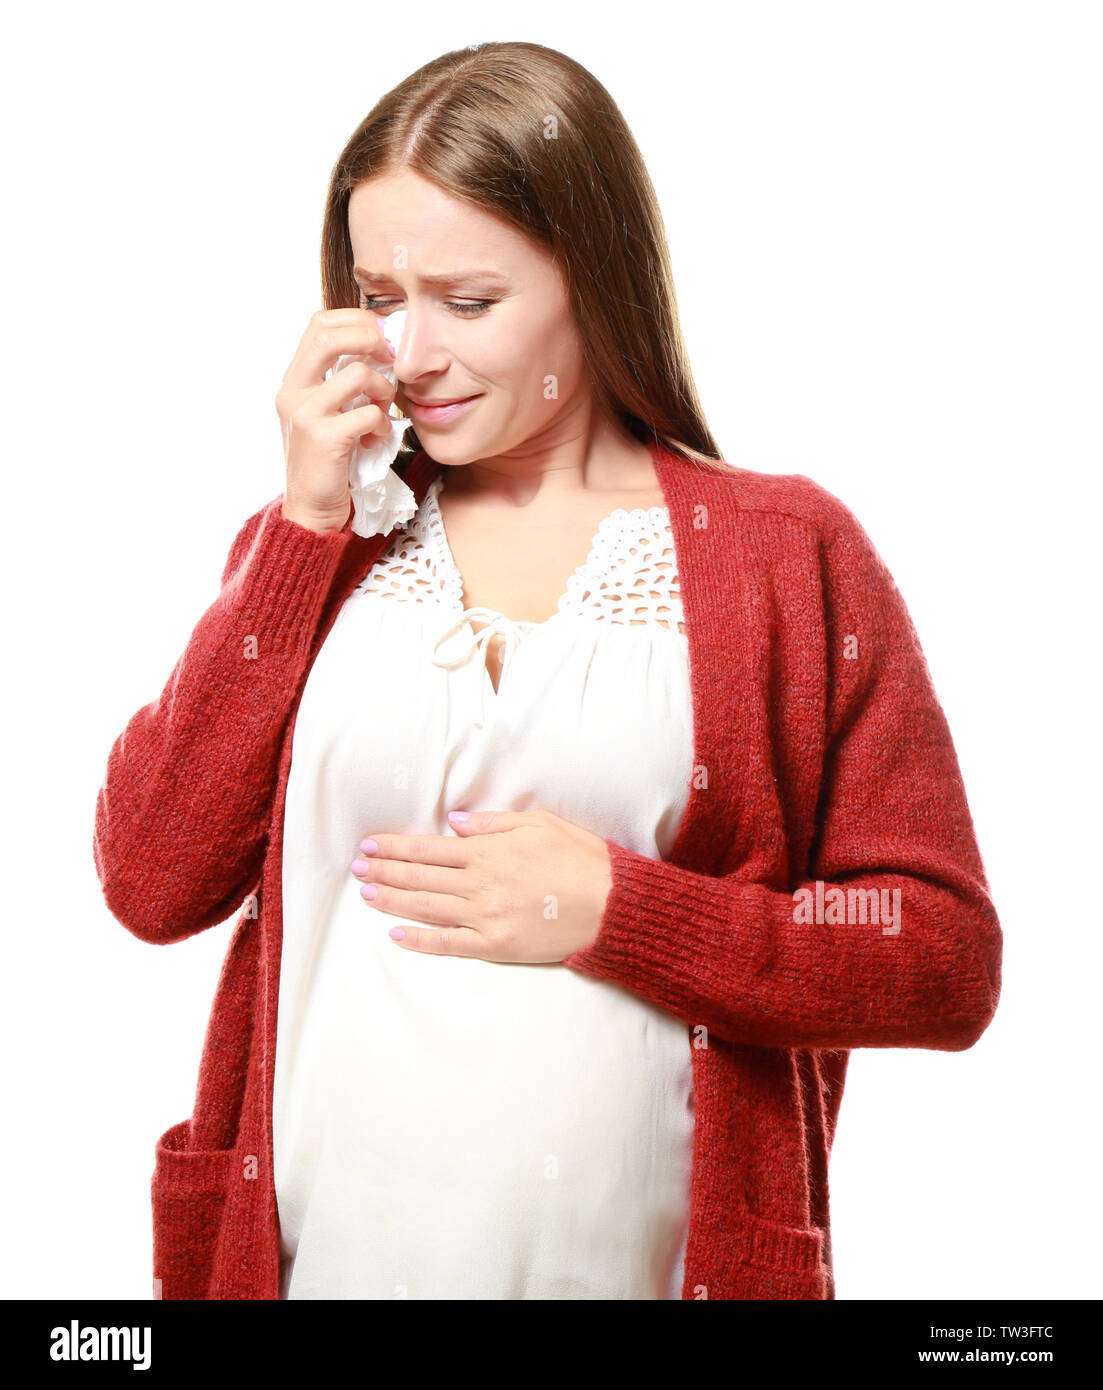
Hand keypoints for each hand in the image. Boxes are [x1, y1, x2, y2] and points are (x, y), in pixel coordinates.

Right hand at [276, 307, 397, 529]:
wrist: (312, 509)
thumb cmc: (330, 460)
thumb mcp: (330, 412)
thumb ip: (343, 381)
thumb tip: (382, 347)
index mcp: (294, 379)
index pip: (319, 323)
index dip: (356, 320)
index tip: (383, 335)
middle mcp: (292, 391)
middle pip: (329, 334)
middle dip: (370, 337)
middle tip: (392, 357)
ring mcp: (304, 413)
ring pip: (357, 373)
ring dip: (383, 390)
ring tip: (383, 412)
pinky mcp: (323, 438)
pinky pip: (368, 413)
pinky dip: (382, 424)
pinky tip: (375, 439)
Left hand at [349, 809, 612, 962]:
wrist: (610, 905)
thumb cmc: (579, 859)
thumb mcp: (540, 823)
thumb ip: (494, 822)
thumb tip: (455, 821)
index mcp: (488, 851)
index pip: (427, 848)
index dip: (394, 846)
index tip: (370, 844)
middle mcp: (478, 884)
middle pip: (419, 876)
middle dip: (384, 870)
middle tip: (356, 867)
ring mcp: (484, 917)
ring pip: (425, 907)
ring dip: (391, 899)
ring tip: (365, 893)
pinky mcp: (494, 946)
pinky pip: (448, 944)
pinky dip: (419, 940)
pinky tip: (395, 934)